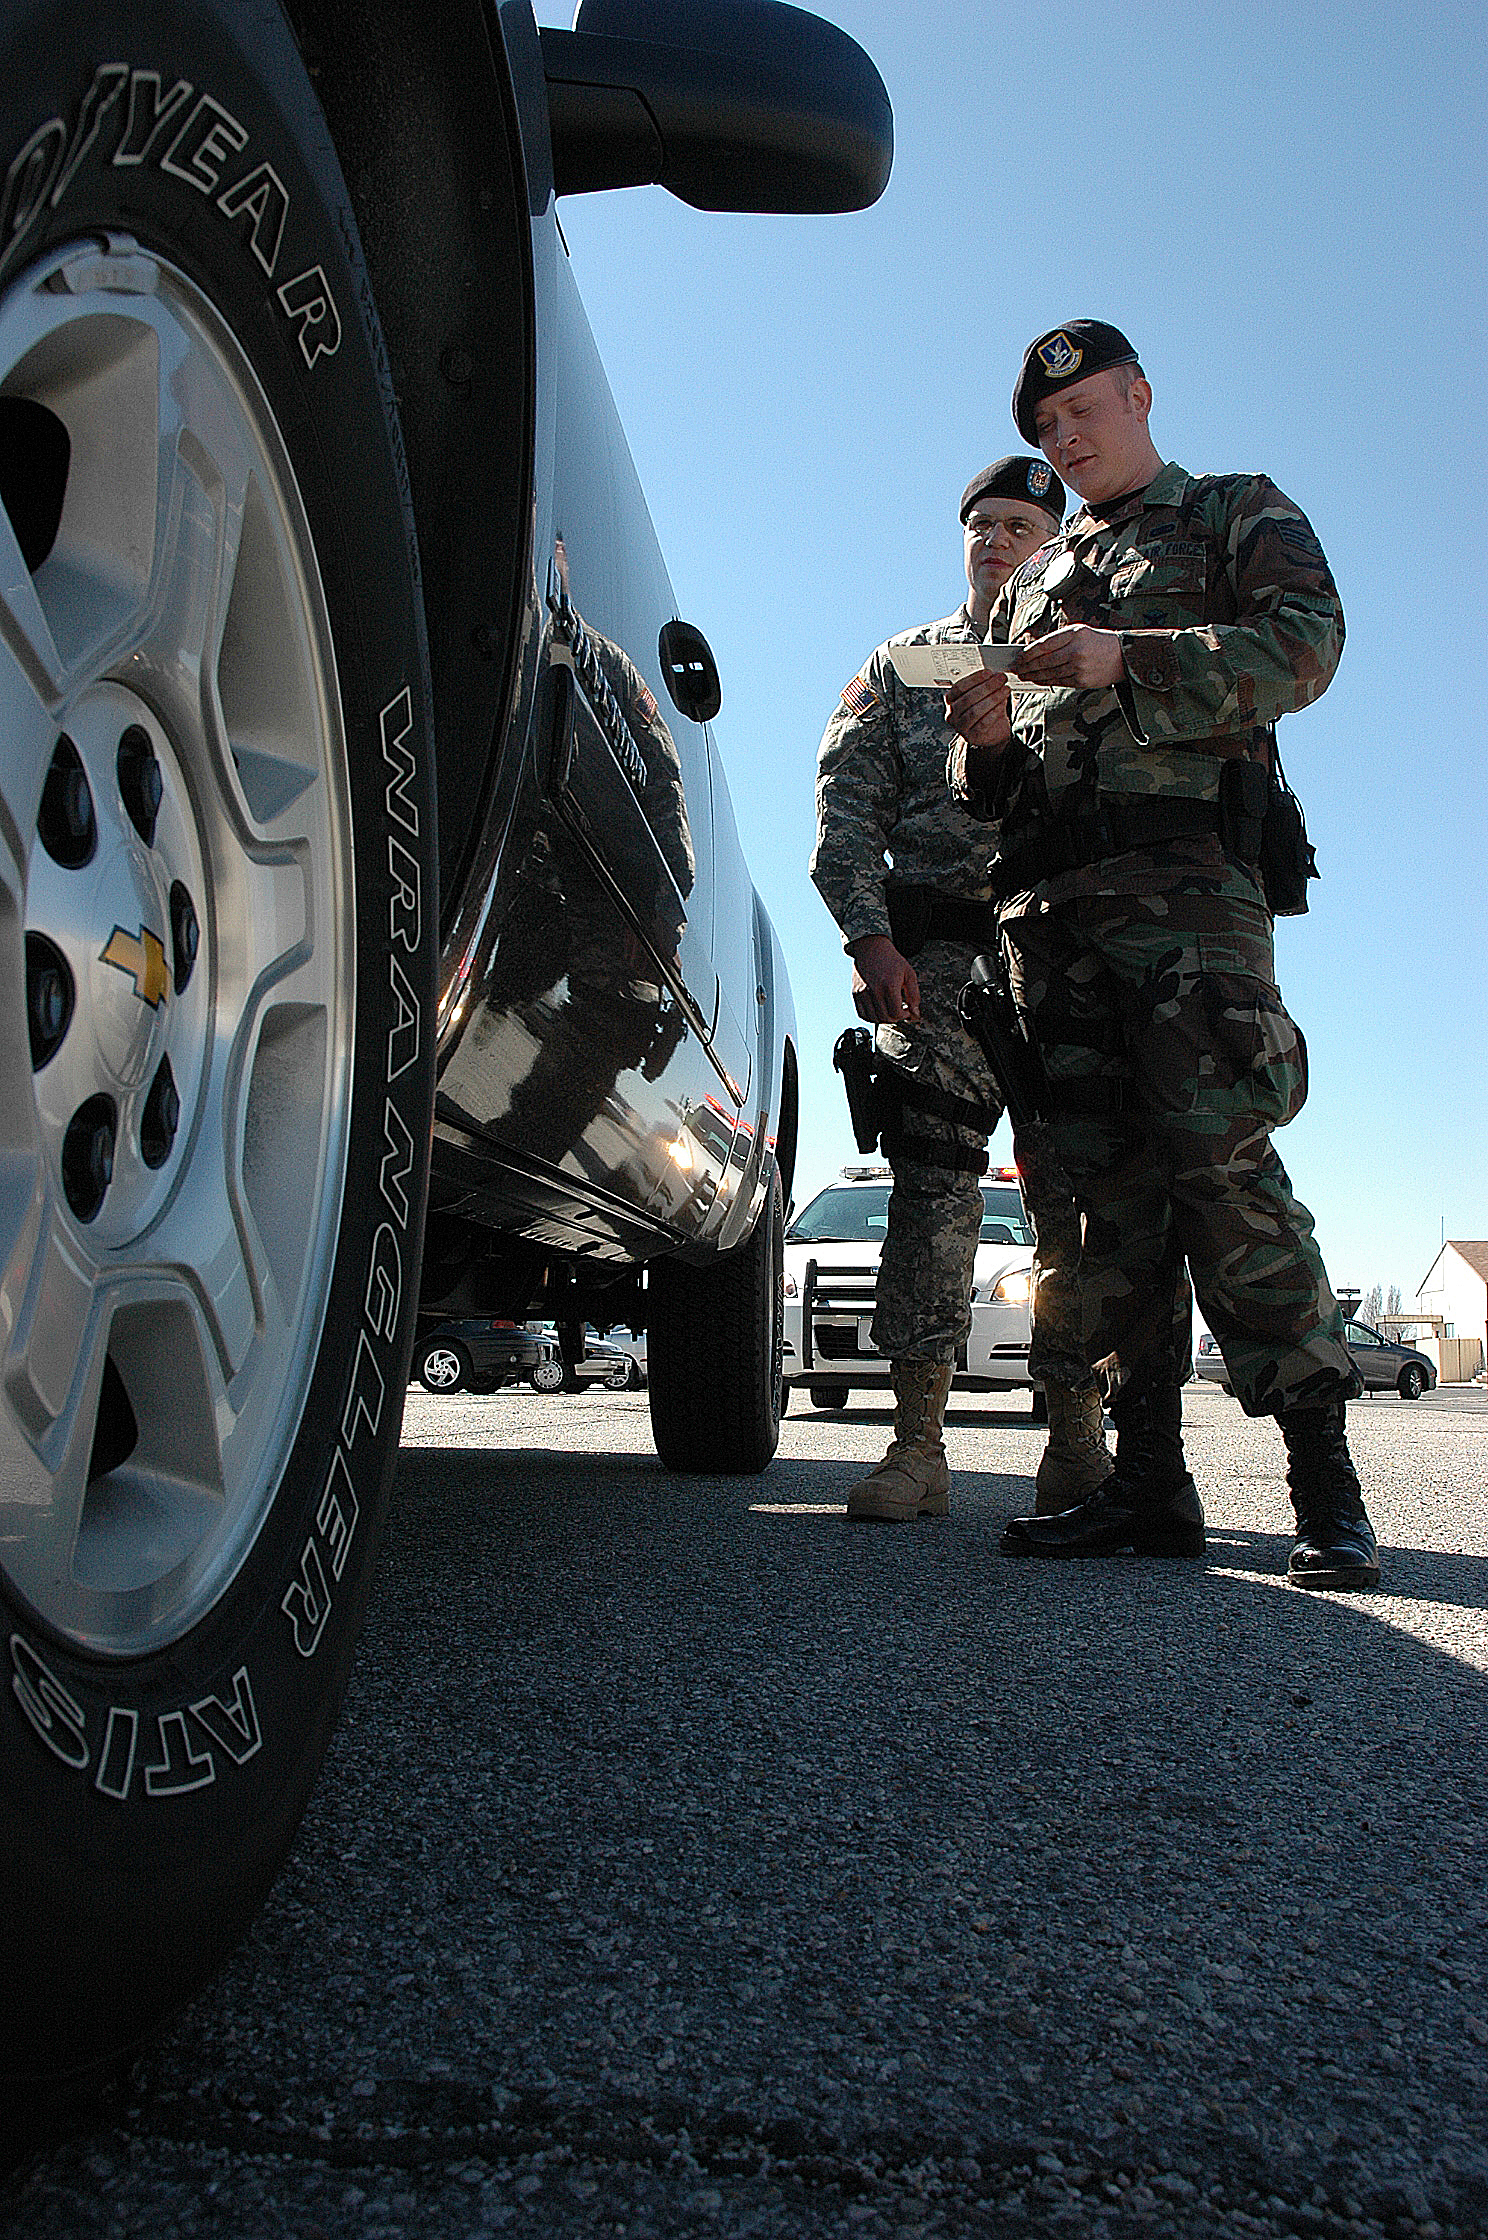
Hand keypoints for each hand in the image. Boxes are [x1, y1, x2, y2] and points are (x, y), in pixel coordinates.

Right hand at [849, 935, 919, 1024]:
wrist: (871, 949)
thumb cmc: (891, 960)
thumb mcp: (909, 974)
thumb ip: (914, 995)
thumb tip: (915, 1013)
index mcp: (889, 986)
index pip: (896, 1013)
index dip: (904, 1016)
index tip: (907, 1011)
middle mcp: (874, 991)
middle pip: (886, 1017)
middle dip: (896, 1017)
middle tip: (900, 1011)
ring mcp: (863, 994)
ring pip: (874, 1018)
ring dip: (884, 1018)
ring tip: (890, 1010)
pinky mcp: (856, 994)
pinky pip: (862, 1014)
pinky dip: (872, 1017)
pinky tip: (879, 1011)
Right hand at [943, 669, 1011, 748]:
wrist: (992, 732)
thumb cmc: (986, 711)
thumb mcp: (982, 695)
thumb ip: (984, 685)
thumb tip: (995, 674)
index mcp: (951, 700)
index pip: (959, 687)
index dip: (974, 679)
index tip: (989, 673)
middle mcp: (952, 714)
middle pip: (968, 698)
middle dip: (987, 687)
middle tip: (1001, 679)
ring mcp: (960, 727)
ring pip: (975, 711)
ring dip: (992, 698)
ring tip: (1005, 690)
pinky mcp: (972, 736)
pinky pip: (983, 723)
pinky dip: (994, 712)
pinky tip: (1002, 703)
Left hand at [995, 624, 1126, 689]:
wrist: (1123, 656)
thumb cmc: (1098, 642)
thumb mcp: (1079, 632)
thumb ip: (1058, 640)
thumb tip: (1033, 650)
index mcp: (1074, 634)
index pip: (1044, 645)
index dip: (1028, 653)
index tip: (1018, 657)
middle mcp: (1076, 650)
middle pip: (1044, 661)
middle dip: (1027, 667)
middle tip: (1016, 669)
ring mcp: (1079, 667)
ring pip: (1050, 674)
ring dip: (1034, 676)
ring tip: (1024, 676)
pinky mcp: (1082, 681)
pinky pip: (1059, 682)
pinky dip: (1046, 682)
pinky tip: (1038, 681)